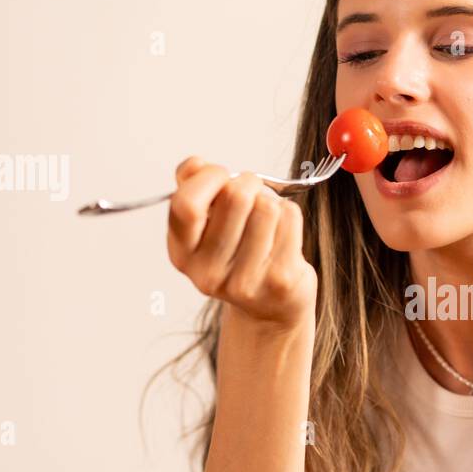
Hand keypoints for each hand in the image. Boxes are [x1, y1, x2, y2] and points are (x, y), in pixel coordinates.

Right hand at [166, 157, 316, 329]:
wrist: (271, 306)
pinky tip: (282, 232)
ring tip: (266, 217)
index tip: (221, 175)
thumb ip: (192, 187)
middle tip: (252, 191)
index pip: (186, 204)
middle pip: (235, 197)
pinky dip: (289, 214)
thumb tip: (195, 165)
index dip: (209, 177)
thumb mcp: (206, 223)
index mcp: (182, 253)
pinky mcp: (280, 280)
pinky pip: (289, 219)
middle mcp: (208, 273)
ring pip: (266, 206)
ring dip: (271, 200)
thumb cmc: (238, 251)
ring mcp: (244, 281)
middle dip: (248, 182)